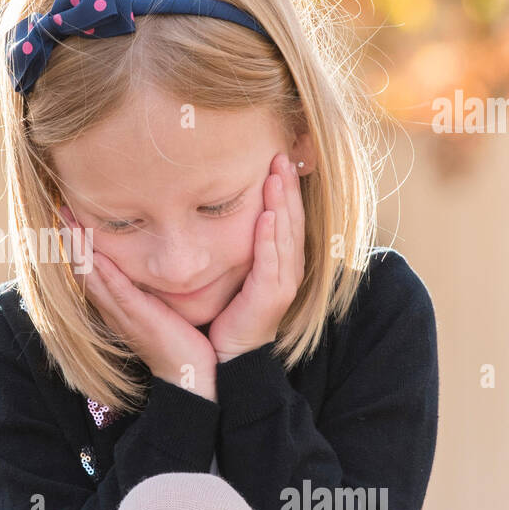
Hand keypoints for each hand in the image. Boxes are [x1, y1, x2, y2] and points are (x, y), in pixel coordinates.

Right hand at [60, 206, 217, 401]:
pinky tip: (95, 254)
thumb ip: (149, 284)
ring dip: (78, 249)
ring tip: (68, 221)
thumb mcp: (159, 305)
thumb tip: (150, 257)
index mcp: (115, 303)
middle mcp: (112, 307)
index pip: (89, 268)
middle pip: (82, 268)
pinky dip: (104, 272)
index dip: (76, 242)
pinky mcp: (138, 318)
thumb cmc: (178, 339)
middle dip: (69, 238)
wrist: (188, 374)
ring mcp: (122, 313)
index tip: (69, 214)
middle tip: (60, 208)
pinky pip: (116, 291)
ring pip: (92, 277)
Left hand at [206, 153, 305, 362]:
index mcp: (281, 261)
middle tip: (281, 155)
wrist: (229, 354)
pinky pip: (271, 261)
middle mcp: (288, 269)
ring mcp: (283, 282)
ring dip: (281, 203)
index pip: (286, 217)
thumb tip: (217, 211)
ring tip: (277, 175)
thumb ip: (237, 244)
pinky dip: (269, 238)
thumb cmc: (229, 312)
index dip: (285, 188)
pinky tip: (266, 216)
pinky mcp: (271, 296)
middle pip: (291, 219)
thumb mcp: (235, 271)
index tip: (277, 158)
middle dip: (287, 186)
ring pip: (284, 234)